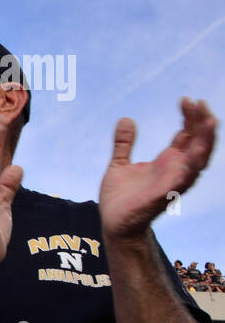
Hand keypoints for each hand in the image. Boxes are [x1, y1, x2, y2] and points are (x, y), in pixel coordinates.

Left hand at [100, 99, 215, 244]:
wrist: (113, 223)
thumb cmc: (120, 198)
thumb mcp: (119, 164)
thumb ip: (124, 144)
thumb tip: (126, 119)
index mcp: (168, 161)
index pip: (187, 134)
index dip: (190, 117)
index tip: (186, 99)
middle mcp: (176, 170)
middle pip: (199, 143)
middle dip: (203, 124)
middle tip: (201, 103)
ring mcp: (173, 182)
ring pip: (199, 160)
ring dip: (206, 142)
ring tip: (210, 121)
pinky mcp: (165, 195)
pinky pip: (183, 181)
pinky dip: (190, 167)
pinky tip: (195, 153)